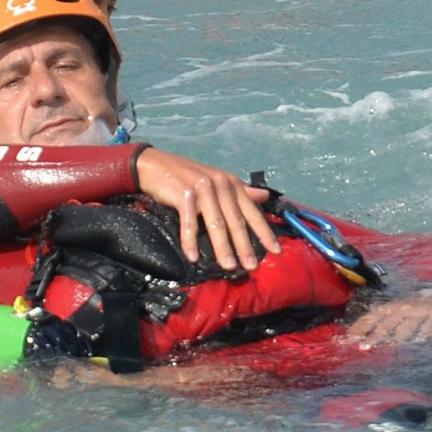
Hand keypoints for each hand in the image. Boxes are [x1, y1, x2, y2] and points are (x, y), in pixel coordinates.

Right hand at [133, 148, 279, 270]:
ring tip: (229, 266)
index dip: (264, 232)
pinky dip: (190, 241)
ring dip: (223, 247)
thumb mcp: (217, 181)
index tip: (276, 250)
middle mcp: (221, 184)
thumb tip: (265, 197)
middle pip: (236, 220)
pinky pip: (189, 222)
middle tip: (252, 266)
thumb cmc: (187, 176)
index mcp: (232, 183)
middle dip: (245, 245)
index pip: (252, 211)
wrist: (155, 164)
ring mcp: (203, 188)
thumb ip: (241, 192)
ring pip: (216, 223)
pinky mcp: (184, 194)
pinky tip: (192, 257)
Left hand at [345, 290, 431, 347]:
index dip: (363, 324)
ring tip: (392, 348)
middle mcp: (408, 305)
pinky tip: (419, 343)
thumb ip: (393, 319)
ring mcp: (423, 309)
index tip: (350, 337)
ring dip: (398, 339)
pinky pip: (428, 329)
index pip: (376, 314)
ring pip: (406, 328)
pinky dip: (423, 336)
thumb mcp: (408, 307)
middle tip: (363, 348)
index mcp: (399, 304)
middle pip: (387, 323)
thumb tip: (371, 333)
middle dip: (374, 336)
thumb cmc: (428, 304)